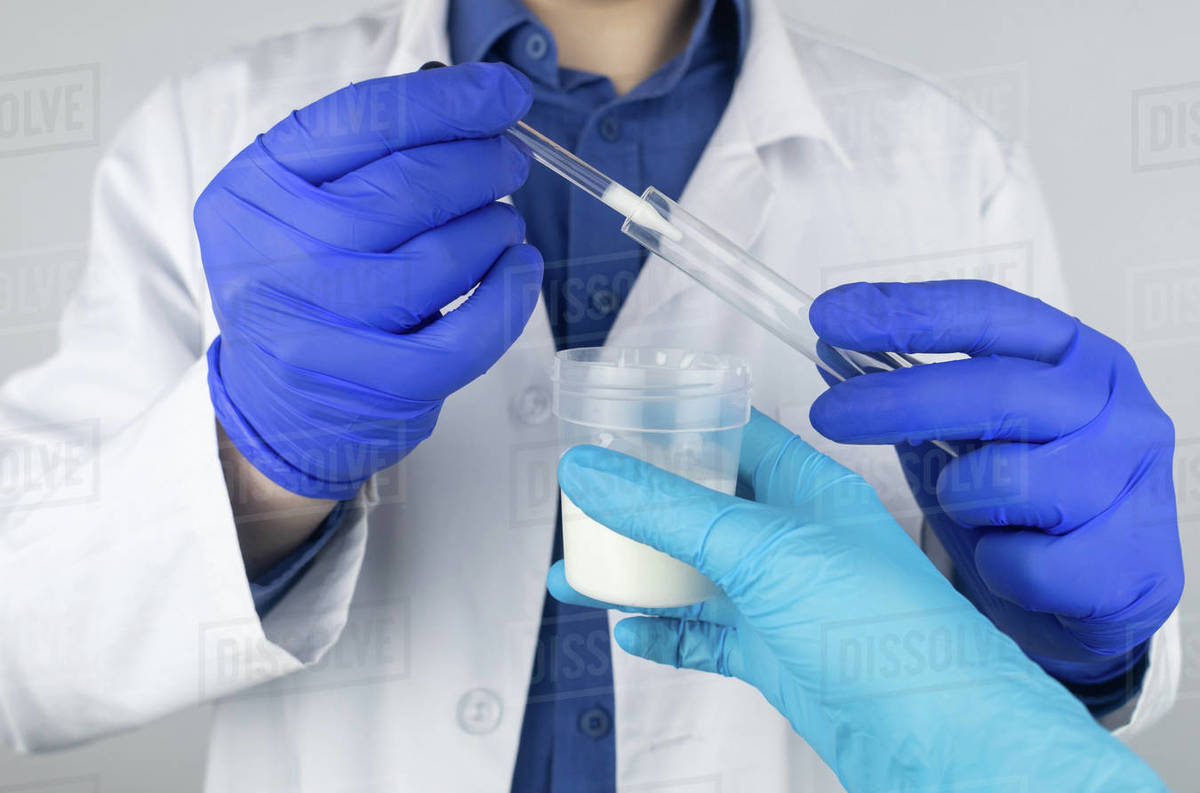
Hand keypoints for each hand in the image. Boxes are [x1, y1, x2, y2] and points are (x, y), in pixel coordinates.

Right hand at [196, 63, 541, 499]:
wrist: (281, 407)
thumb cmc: (309, 289)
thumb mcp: (303, 209)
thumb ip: (372, 157)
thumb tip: (479, 111)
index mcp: (255, 193)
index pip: (361, 122)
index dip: (446, 102)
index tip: (501, 94)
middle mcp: (276, 257)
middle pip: (408, 187)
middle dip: (481, 164)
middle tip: (509, 162)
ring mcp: (323, 328)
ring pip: (441, 258)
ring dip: (494, 227)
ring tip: (503, 223)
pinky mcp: (373, 385)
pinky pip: (466, 337)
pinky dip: (510, 296)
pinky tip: (519, 270)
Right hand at [548, 411, 1164, 791]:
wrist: (935, 736)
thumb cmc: (883, 628)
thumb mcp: (760, 549)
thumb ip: (668, 509)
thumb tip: (589, 470)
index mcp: (805, 488)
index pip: (731, 435)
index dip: (674, 424)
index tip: (616, 422)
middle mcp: (792, 538)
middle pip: (700, 507)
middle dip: (638, 506)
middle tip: (583, 501)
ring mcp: (781, 599)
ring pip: (692, 575)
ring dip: (635, 573)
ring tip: (576, 572)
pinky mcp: (773, 654)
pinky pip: (705, 637)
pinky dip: (664, 633)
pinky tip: (630, 630)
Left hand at [808, 280, 1182, 684]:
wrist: (1106, 600)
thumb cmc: (1031, 508)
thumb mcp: (967, 440)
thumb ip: (913, 396)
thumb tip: (833, 354)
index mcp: (1076, 357)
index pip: (987, 313)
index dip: (904, 310)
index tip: (831, 314)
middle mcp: (1116, 406)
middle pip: (995, 389)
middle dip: (899, 401)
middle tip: (828, 413)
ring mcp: (1131, 481)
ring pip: (1004, 481)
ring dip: (962, 501)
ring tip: (977, 515)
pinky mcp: (1128, 558)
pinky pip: (1022, 561)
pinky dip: (996, 565)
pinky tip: (1016, 563)